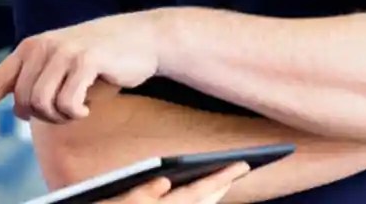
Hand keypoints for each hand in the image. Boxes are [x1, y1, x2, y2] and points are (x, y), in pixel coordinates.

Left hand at [0, 11, 162, 126]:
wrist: (142, 37)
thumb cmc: (102, 56)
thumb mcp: (64, 63)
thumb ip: (40, 80)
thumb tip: (18, 110)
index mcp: (32, 47)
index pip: (0, 78)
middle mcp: (42, 46)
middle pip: (24, 102)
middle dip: (43, 116)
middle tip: (66, 111)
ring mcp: (63, 52)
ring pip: (43, 105)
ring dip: (61, 117)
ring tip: (77, 108)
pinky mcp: (85, 60)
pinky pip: (67, 104)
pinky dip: (76, 113)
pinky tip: (88, 106)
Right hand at [102, 163, 249, 202]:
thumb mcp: (122, 201)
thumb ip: (144, 191)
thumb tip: (163, 181)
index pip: (202, 189)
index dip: (224, 176)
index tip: (243, 164)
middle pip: (206, 201)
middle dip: (223, 185)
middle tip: (240, 169)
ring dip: (214, 195)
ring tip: (224, 181)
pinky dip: (201, 201)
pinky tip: (200, 196)